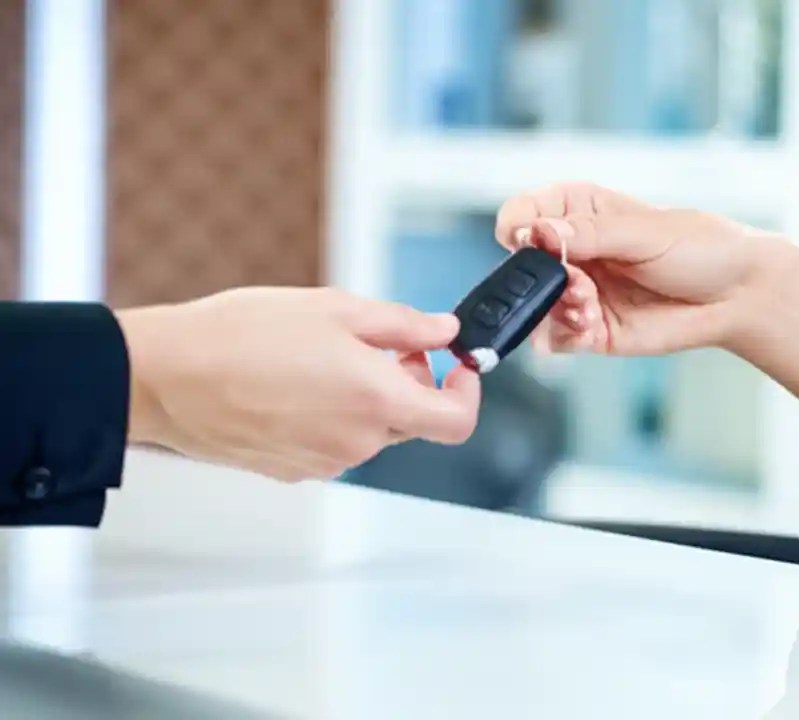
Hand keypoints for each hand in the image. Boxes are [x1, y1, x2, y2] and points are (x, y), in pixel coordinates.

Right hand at [117, 287, 480, 481]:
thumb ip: (403, 324)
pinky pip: (333, 442)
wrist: (166, 376)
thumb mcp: (336, 309)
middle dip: (408, 382)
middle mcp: (358, 443)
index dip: (467, 393)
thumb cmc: (241, 336)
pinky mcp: (293, 470)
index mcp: (378, 403)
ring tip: (320, 356)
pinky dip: (331, 414)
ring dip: (365, 397)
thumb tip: (444, 331)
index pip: (457, 422)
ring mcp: (325, 462)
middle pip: (412, 421)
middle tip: (380, 343)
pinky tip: (294, 382)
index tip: (456, 367)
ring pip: (371, 431)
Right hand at [497, 182, 798, 454]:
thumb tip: (540, 233)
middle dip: (539, 277)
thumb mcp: (646, 232)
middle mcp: (575, 252)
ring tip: (587, 307)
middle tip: (573, 281)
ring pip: (537, 305)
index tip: (533, 239)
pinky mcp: (593, 329)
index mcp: (581, 212)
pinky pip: (558, 337)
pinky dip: (563, 335)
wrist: (739, 294)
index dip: (521, 225)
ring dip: (553, 308)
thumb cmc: (702, 248)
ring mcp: (582, 292)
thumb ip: (590, 234)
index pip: (525, 211)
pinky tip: (588, 326)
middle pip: (525, 265)